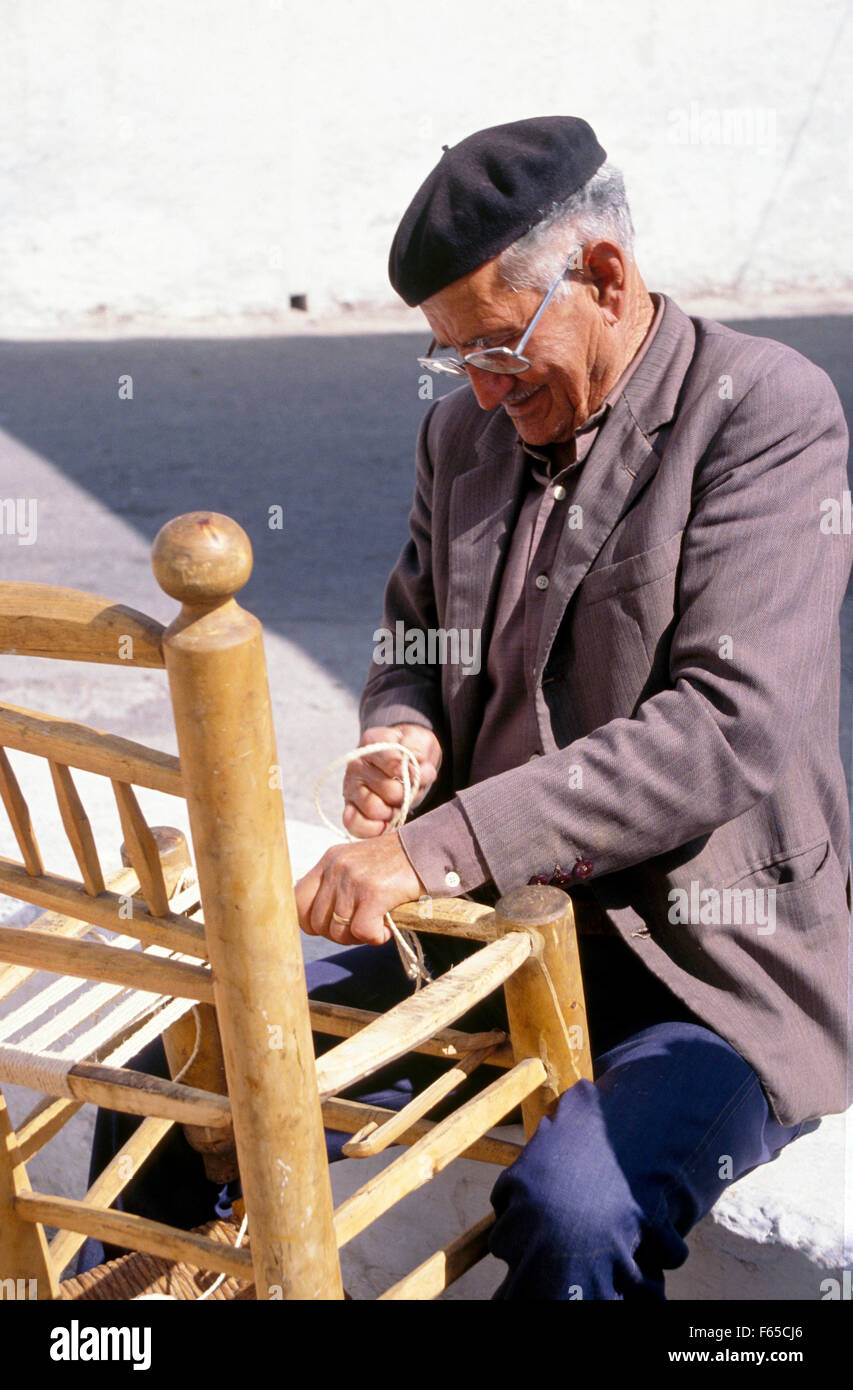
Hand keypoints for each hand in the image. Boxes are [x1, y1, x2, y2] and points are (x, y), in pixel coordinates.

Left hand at [294, 832, 423, 945]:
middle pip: (316, 923)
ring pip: (338, 931)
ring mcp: (353, 880)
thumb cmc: (395, 864)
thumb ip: (335, 886)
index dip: (310, 922)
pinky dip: (375, 938)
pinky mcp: (374, 892)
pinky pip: (362, 932)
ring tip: (377, 926)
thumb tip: (316, 922)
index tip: (331, 926)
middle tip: (361, 929)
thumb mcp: (357, 865)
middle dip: (338, 934)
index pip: (297, 900)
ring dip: (359, 937)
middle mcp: (336, 867)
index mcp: (329, 860)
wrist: (428, 850)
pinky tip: (386, 930)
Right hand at [342, 724, 441, 838]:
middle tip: (410, 791)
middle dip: (406, 795)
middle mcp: (357, 764)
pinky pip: (354, 824)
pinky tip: (386, 823)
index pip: (393, 762)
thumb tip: (416, 770)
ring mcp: (351, 787)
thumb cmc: (411, 750)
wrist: (403, 760)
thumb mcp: (420, 741)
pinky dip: (373, 829)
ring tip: (398, 805)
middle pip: (388, 790)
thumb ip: (419, 750)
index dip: (411, 772)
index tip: (419, 773)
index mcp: (373, 742)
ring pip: (374, 809)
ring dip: (393, 812)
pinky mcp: (349, 807)